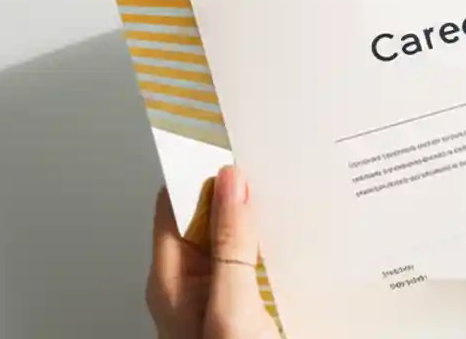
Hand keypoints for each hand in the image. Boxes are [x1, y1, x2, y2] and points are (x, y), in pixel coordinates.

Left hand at [147, 166, 281, 338]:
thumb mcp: (231, 308)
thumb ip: (230, 246)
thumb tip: (231, 184)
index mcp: (171, 279)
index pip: (175, 206)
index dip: (200, 177)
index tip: (232, 157)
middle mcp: (192, 284)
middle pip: (210, 219)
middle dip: (239, 197)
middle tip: (269, 179)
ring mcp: (221, 295)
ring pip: (238, 239)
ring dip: (261, 224)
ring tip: (286, 209)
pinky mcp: (247, 307)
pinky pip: (258, 264)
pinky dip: (276, 249)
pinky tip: (294, 247)